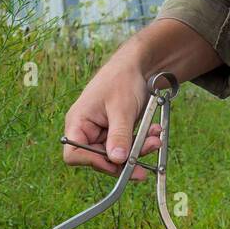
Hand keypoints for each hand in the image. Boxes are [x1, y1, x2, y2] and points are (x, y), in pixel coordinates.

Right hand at [63, 57, 160, 180]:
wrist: (137, 66)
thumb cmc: (122, 79)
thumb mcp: (122, 109)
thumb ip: (119, 135)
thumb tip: (116, 160)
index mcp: (78, 122)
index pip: (73, 154)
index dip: (92, 162)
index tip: (116, 162)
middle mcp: (86, 130)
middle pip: (99, 158)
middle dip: (124, 159)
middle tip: (146, 158)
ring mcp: (102, 132)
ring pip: (117, 155)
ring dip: (137, 151)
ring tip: (156, 140)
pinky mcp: (116, 132)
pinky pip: (127, 145)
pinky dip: (141, 142)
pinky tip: (154, 132)